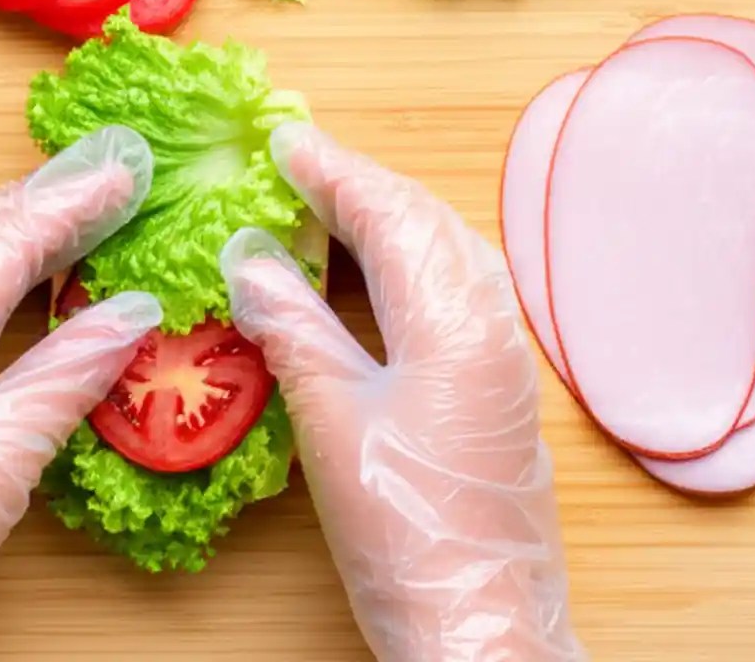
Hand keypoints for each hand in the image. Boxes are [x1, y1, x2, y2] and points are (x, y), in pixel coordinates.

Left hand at [0, 126, 162, 661]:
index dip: (73, 201)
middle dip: (39, 199)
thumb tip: (133, 310)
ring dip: (8, 225)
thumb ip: (67, 373)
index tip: (128, 167)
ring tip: (67, 213)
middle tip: (105, 177)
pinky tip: (10, 280)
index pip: (9, 237)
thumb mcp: (1, 455)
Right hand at [220, 123, 584, 660]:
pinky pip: (454, 294)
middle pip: (427, 223)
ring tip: (328, 208)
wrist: (478, 626)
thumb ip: (294, 329)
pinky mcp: (497, 389)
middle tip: (300, 164)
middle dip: (363, 185)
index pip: (390, 215)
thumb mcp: (333, 422)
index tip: (283, 140)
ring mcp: (502, 358)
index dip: (333, 171)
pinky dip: (407, 266)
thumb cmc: (405, 532)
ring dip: (389, 221)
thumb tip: (252, 259)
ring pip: (447, 256)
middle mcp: (491, 325)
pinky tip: (373, 276)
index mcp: (454, 322)